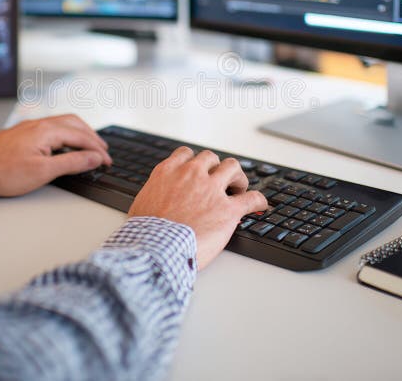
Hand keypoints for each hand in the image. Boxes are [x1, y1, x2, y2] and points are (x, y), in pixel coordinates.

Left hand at [0, 114, 111, 196]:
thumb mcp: (43, 172)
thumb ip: (72, 162)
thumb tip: (95, 157)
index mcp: (46, 130)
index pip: (82, 136)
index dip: (98, 150)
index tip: (107, 161)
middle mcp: (38, 124)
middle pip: (74, 124)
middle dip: (92, 137)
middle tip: (103, 152)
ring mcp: (28, 127)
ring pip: (62, 124)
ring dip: (79, 134)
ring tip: (88, 146)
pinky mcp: (20, 134)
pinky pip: (50, 128)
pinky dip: (65, 135)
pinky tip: (62, 145)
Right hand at [129, 147, 267, 269]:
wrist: (157, 248)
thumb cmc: (146, 233)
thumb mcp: (141, 205)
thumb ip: (154, 197)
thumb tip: (154, 206)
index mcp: (168, 173)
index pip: (186, 154)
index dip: (195, 162)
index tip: (198, 170)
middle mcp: (192, 175)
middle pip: (211, 158)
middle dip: (217, 168)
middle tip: (220, 180)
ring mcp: (211, 190)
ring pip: (233, 168)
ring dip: (238, 177)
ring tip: (239, 188)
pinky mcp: (228, 209)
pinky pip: (251, 198)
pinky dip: (258, 200)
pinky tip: (260, 205)